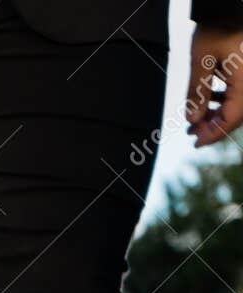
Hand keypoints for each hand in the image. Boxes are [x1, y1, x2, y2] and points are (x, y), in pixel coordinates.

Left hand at [188, 24, 242, 145]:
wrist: (227, 10)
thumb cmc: (215, 31)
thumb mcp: (200, 63)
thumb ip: (196, 93)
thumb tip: (193, 121)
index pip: (232, 118)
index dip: (213, 134)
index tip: (195, 143)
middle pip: (236, 115)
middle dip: (213, 126)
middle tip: (190, 134)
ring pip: (237, 105)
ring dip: (216, 114)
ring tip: (194, 120)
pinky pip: (238, 93)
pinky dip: (222, 100)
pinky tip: (207, 100)